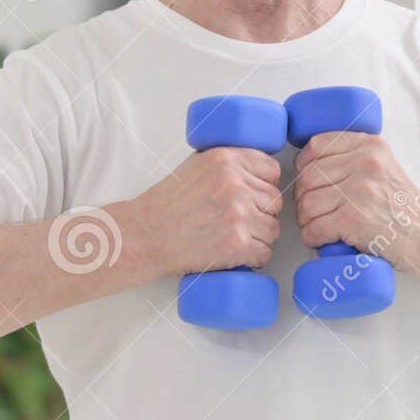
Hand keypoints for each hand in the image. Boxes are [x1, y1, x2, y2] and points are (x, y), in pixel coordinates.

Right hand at [120, 148, 282, 277]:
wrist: (145, 235)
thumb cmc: (166, 204)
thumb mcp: (196, 165)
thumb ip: (227, 164)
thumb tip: (256, 170)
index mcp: (227, 160)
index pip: (272, 170)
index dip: (265, 186)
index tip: (255, 196)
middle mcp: (235, 184)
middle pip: (275, 202)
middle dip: (262, 214)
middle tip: (240, 223)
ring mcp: (238, 215)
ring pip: (273, 229)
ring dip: (259, 238)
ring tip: (235, 239)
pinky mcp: (237, 244)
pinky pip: (265, 254)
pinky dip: (254, 259)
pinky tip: (237, 255)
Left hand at [292, 132, 419, 268]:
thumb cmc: (407, 209)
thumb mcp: (385, 167)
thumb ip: (355, 159)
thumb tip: (309, 168)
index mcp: (370, 145)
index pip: (316, 146)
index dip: (304, 167)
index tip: (310, 183)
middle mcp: (364, 162)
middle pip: (307, 177)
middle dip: (304, 199)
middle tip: (316, 214)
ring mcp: (359, 190)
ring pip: (307, 204)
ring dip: (307, 222)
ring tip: (322, 229)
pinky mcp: (354, 218)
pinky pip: (314, 228)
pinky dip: (313, 238)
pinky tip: (324, 241)